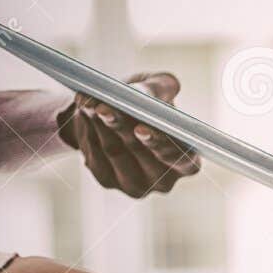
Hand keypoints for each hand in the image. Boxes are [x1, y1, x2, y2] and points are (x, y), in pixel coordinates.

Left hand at [58, 72, 200, 196]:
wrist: (118, 114)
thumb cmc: (149, 103)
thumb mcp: (160, 88)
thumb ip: (160, 87)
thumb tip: (141, 93)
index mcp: (187, 160)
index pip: (181, 159)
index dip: (162, 144)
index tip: (141, 128)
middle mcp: (164, 179)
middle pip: (142, 153)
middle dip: (122, 127)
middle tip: (104, 108)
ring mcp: (134, 184)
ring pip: (115, 152)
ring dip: (100, 125)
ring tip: (90, 102)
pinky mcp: (107, 180)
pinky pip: (95, 155)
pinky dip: (88, 130)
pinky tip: (84, 111)